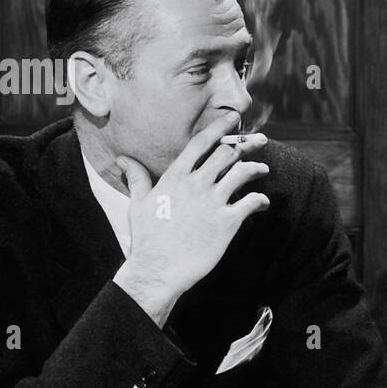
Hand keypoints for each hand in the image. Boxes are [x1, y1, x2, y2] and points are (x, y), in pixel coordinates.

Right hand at [113, 111, 269, 324]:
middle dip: (246, 144)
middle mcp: (196, 184)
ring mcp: (212, 201)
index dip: (220, 127)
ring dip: (257, 167)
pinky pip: (251, 202)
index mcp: (176, 176)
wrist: (157, 269)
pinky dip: (261, 200)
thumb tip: (122, 159)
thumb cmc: (147, 239)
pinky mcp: (227, 222)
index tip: (235, 117)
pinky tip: (263, 203)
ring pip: (243, 172)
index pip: (201, 142)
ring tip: (264, 169)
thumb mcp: (139, 204)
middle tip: (259, 140)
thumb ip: (137, 178)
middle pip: (227, 153)